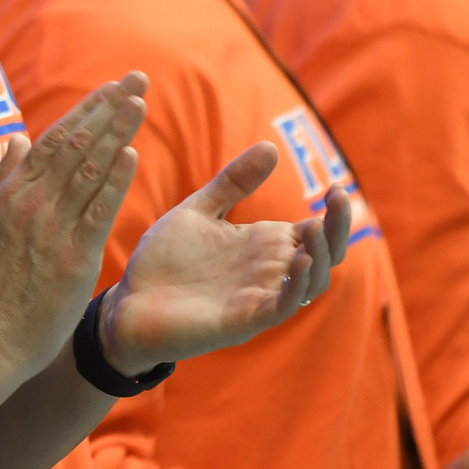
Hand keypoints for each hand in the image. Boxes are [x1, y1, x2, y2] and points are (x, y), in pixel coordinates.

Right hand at [0, 74, 146, 375]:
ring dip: (117, 132)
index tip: (112, 87)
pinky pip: (98, 210)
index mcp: (11, 192)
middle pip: (76, 144)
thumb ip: (4, 179)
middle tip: (137, 79)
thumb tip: (20, 137)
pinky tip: (132, 154)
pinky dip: (115, 180)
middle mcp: (31, 202)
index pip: (54, 138)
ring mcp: (52, 228)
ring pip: (89, 169)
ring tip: (140, 103)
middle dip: (109, 108)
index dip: (86, 110)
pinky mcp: (73, 256)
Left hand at [99, 142, 350, 373]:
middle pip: (324, 255)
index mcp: (263, 245)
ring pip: (310, 282)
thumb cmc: (165, 260)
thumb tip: (271, 147)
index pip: (314, 231)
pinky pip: (281, 307)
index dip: (332, 214)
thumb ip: (233, 183)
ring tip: (315, 228)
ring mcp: (258, 297)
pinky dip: (295, 286)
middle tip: (340, 199)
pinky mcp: (242, 321)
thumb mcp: (199, 210)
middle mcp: (268, 271)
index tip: (336, 188)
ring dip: (320, 256)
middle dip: (337, 229)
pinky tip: (298, 262)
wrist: (129, 301)